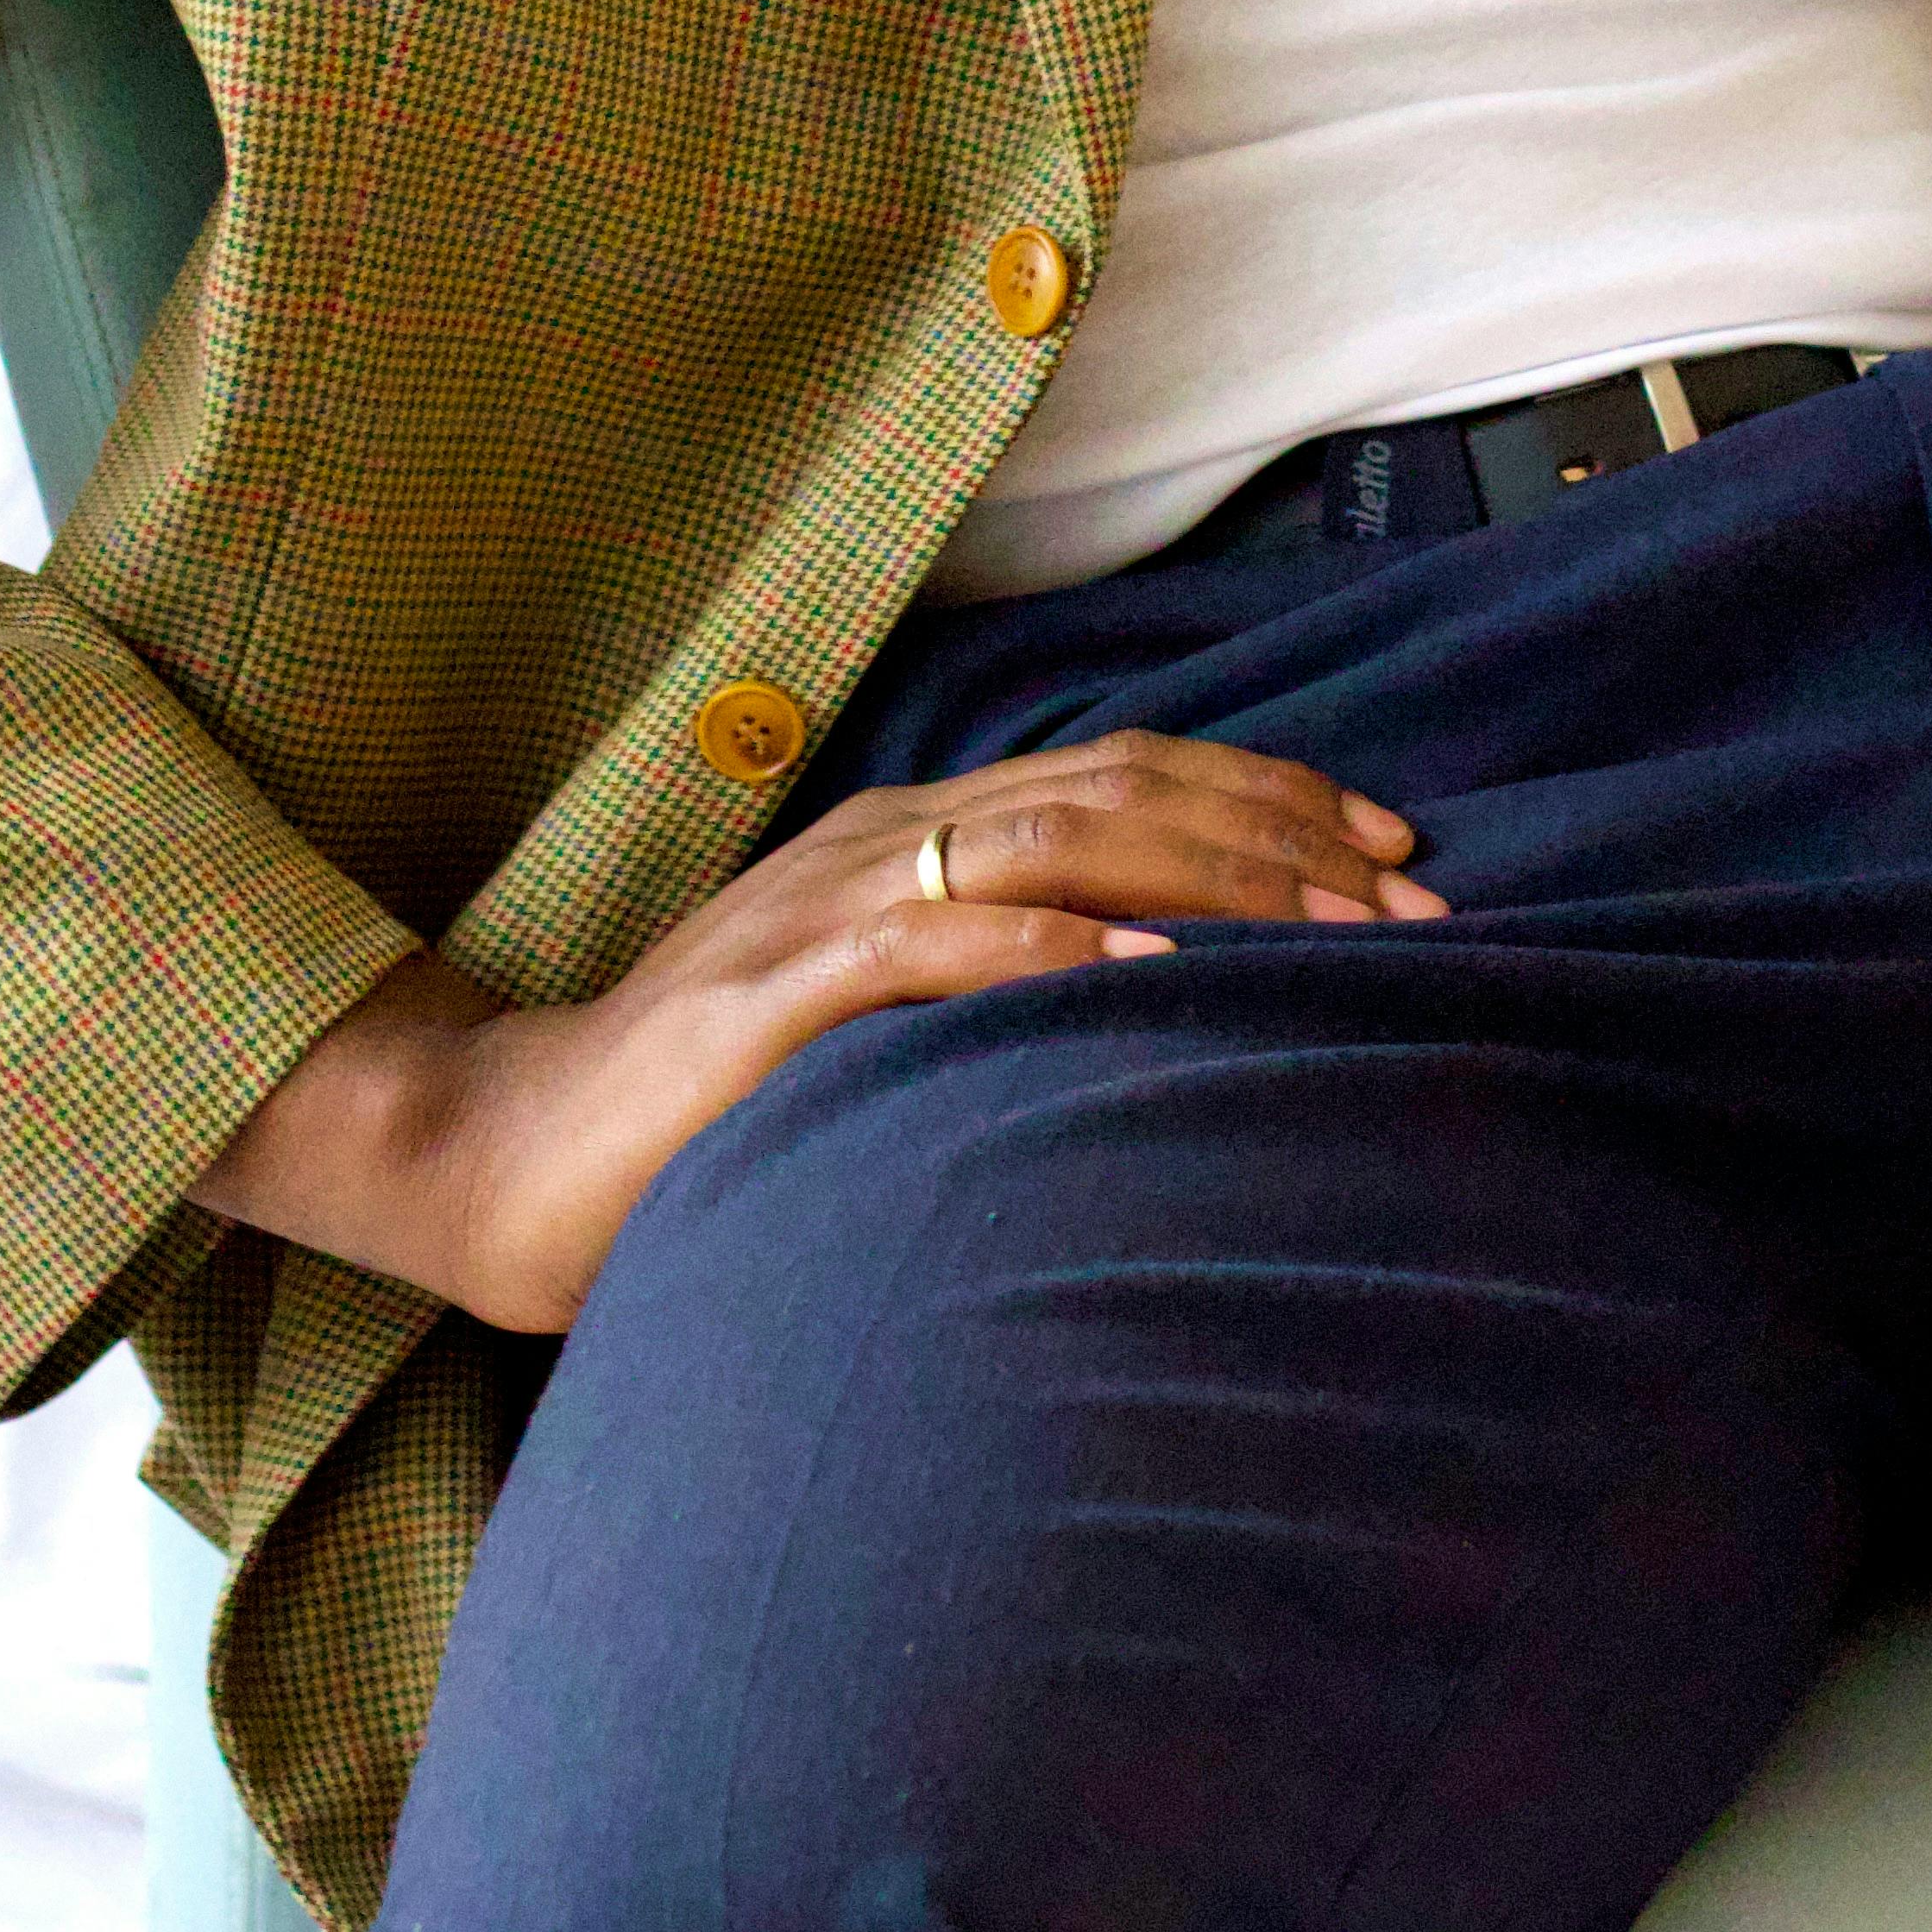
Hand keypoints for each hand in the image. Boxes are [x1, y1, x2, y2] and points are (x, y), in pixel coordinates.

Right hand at [192, 729, 1445, 1339]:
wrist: (513, 1155)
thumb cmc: (708, 1116)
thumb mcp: (879, 1037)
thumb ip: (991, 1000)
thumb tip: (1168, 1015)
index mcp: (912, 841)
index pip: (1126, 776)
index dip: (1270, 799)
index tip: (1401, 853)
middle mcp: (882, 842)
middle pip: (1118, 789)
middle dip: (1283, 834)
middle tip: (1419, 896)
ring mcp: (825, 907)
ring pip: (1052, 842)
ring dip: (1209, 874)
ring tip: (1332, 924)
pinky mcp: (778, 993)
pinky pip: (934, 943)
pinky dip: (1053, 944)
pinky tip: (1152, 965)